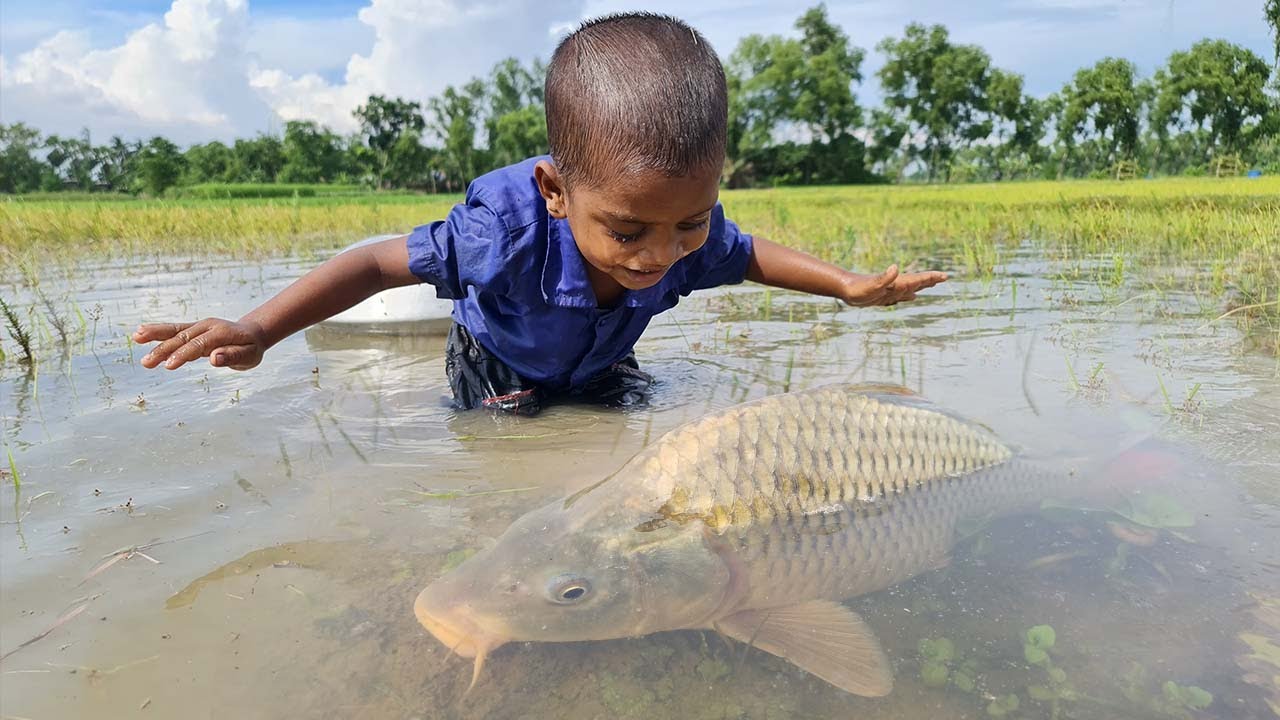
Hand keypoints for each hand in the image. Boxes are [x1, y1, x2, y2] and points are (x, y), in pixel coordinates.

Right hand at [133, 319, 268, 370]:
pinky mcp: (192, 329)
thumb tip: (215, 359)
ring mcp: (198, 326)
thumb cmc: (251, 348)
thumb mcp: (249, 356)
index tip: (168, 366)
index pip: (198, 345)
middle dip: (163, 350)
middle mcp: (207, 326)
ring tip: (136, 337)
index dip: (183, 355)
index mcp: (220, 334)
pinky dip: (158, 331)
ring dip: (155, 334)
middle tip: (146, 363)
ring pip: (175, 330)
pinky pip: (174, 329)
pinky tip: (140, 333)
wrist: (253, 333)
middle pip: (182, 338)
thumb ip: (233, 356)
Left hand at [841, 265, 947, 306]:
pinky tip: (912, 296)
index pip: (918, 279)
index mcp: (896, 283)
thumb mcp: (872, 285)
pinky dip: (909, 295)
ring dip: (922, 286)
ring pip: (910, 288)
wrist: (844, 288)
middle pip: (917, 282)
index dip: (931, 278)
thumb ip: (884, 278)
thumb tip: (895, 267)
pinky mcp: (884, 296)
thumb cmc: (857, 288)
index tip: (944, 275)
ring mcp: (890, 290)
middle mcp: (895, 285)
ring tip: (932, 284)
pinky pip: (901, 296)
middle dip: (930, 280)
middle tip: (944, 277)